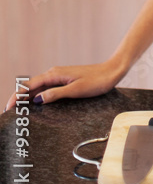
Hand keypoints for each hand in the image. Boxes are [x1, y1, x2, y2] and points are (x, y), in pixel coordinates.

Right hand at [4, 59, 125, 111]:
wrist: (112, 72)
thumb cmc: (97, 81)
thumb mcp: (75, 90)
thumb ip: (55, 94)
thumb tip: (36, 99)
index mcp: (54, 74)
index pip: (29, 85)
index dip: (17, 96)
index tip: (8, 107)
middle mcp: (54, 73)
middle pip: (31, 86)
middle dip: (19, 97)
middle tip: (9, 112)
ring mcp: (59, 76)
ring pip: (38, 87)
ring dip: (27, 96)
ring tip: (18, 109)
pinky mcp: (64, 80)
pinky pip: (46, 87)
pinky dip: (37, 94)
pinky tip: (35, 102)